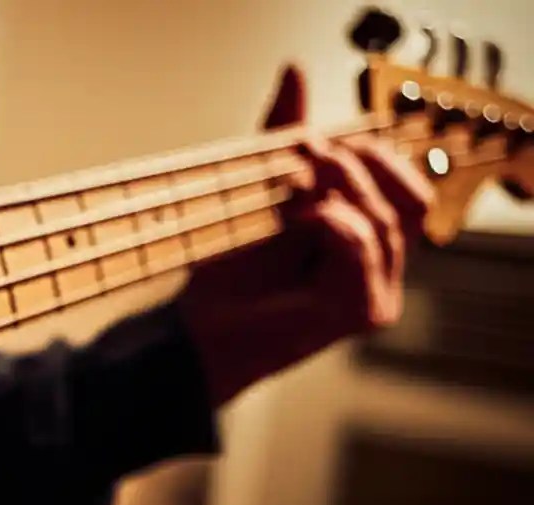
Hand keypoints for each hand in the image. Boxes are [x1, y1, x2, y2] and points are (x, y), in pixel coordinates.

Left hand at [178, 65, 433, 406]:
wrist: (197, 331)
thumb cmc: (229, 272)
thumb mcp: (261, 190)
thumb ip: (284, 136)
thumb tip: (295, 72)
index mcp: (367, 240)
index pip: (406, 183)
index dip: (369, 153)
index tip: (313, 138)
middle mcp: (380, 268)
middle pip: (408, 195)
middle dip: (359, 162)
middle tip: (305, 150)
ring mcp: (375, 292)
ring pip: (387, 218)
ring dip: (340, 186)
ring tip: (291, 183)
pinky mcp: (360, 311)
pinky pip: (365, 247)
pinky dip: (333, 221)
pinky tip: (300, 217)